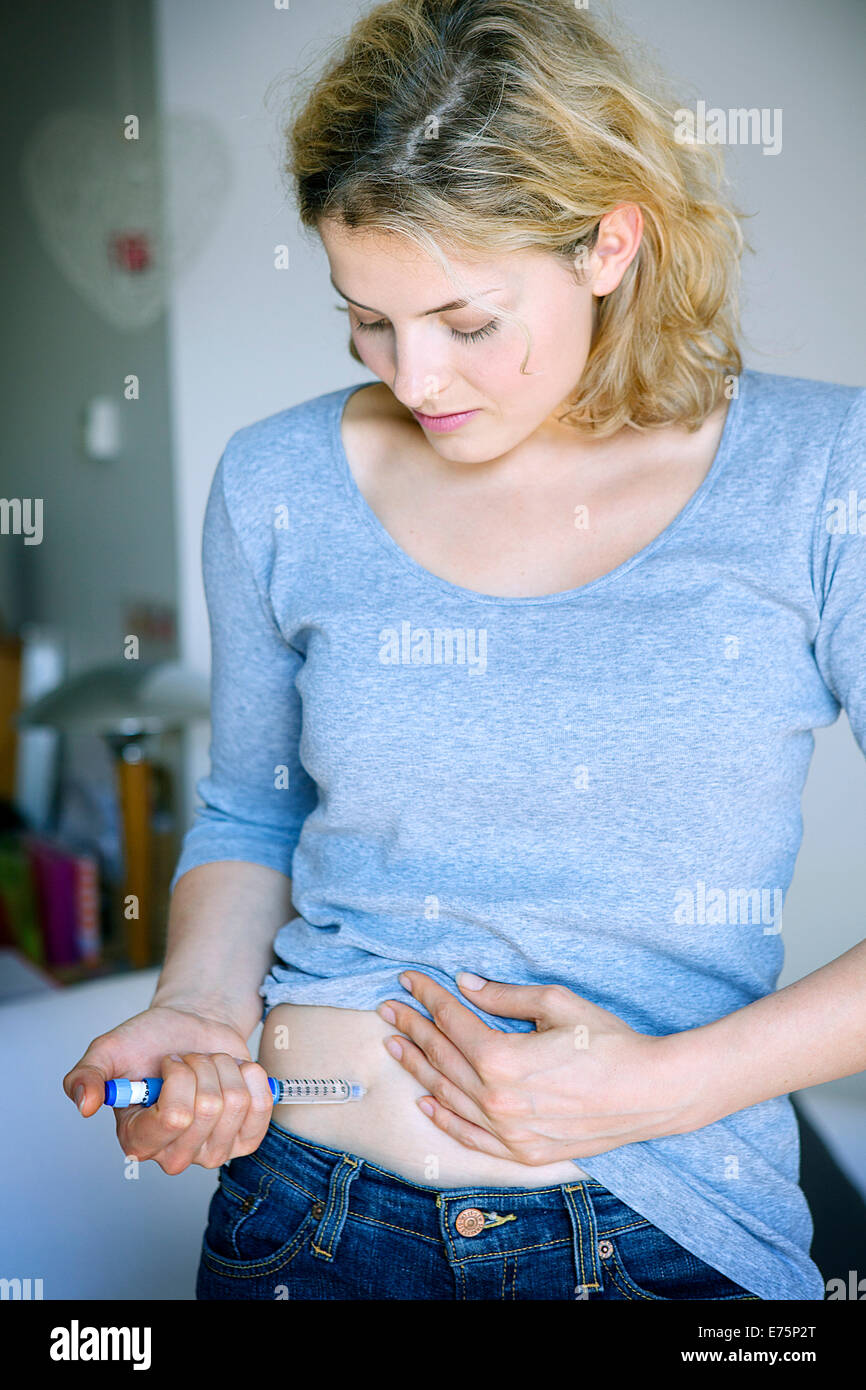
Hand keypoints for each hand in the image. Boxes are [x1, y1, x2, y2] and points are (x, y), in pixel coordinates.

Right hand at [62, 1005, 274, 1173]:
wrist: (190, 1029)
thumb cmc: (150, 1042)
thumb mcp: (110, 1050)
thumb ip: (87, 1075)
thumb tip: (85, 1105)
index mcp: (137, 1140)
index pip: (174, 1118)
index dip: (178, 1078)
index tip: (168, 1062)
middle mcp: (173, 1155)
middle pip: (208, 1110)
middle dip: (202, 1067)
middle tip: (189, 1061)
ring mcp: (212, 1153)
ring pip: (236, 1103)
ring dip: (224, 1068)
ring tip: (207, 1066)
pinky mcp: (245, 1140)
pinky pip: (261, 1107)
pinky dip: (251, 1076)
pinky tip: (234, 1073)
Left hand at [375, 972, 702, 1165]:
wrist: (651, 1092)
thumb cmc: (609, 1041)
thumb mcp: (557, 1004)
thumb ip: (504, 996)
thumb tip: (465, 984)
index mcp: (502, 1058)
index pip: (451, 1021)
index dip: (427, 996)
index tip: (408, 979)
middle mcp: (497, 1100)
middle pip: (441, 1058)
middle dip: (411, 1028)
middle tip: (388, 1008)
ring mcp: (508, 1132)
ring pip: (448, 1096)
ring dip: (417, 1068)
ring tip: (395, 1045)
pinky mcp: (524, 1153)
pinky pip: (471, 1137)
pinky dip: (444, 1118)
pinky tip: (426, 1100)